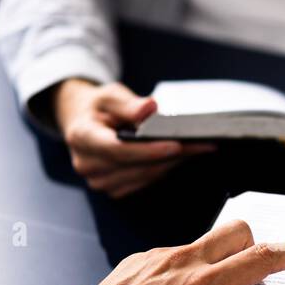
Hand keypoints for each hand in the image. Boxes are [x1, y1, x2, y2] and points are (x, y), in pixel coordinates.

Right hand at [53, 78, 214, 197]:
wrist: (84, 123)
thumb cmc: (98, 107)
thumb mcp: (109, 95)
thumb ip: (128, 104)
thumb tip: (149, 109)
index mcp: (81, 138)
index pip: (117, 150)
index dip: (148, 151)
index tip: (176, 145)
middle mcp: (87, 165)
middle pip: (137, 165)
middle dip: (172, 154)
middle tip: (203, 142)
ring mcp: (99, 181)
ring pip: (146, 176)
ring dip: (173, 162)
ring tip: (199, 147)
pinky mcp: (114, 189)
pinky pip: (146, 182)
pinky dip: (165, 168)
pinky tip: (181, 155)